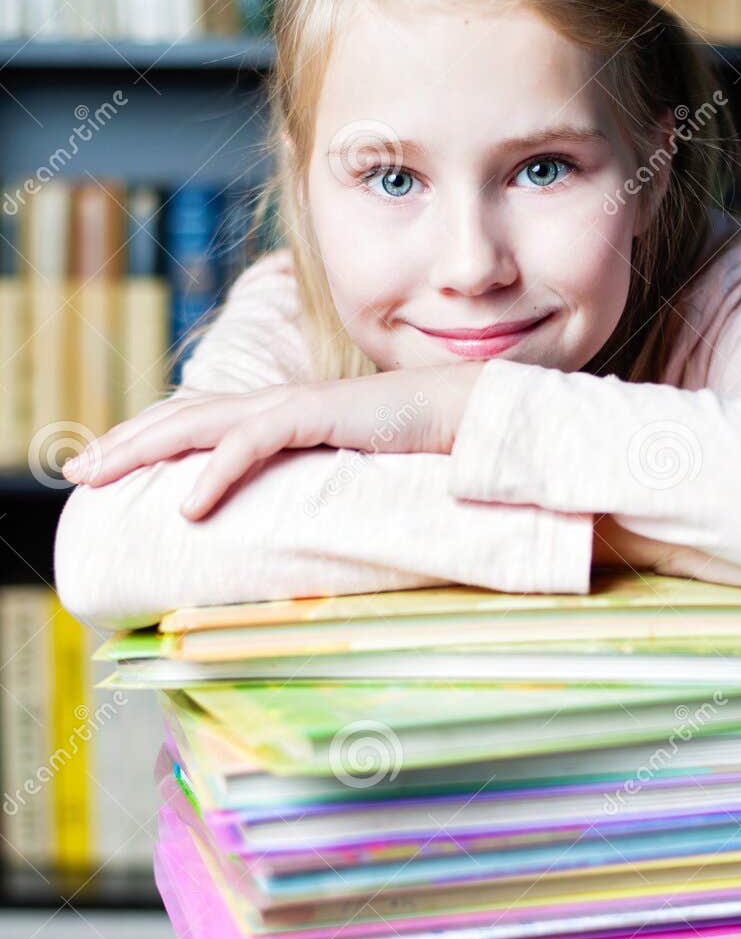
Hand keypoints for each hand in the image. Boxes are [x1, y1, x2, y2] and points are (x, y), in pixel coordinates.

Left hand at [61, 365, 485, 518]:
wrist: (469, 418)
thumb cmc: (416, 449)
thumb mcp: (346, 476)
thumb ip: (311, 490)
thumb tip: (286, 534)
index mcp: (280, 416)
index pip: (197, 423)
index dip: (147, 439)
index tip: (105, 466)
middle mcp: (276, 405)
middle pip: (180, 418)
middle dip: (122, 442)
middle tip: (74, 471)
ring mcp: (293, 405)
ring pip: (198, 423)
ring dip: (142, 448)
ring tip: (98, 475)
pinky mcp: (317, 415)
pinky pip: (252, 445)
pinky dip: (216, 474)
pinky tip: (186, 507)